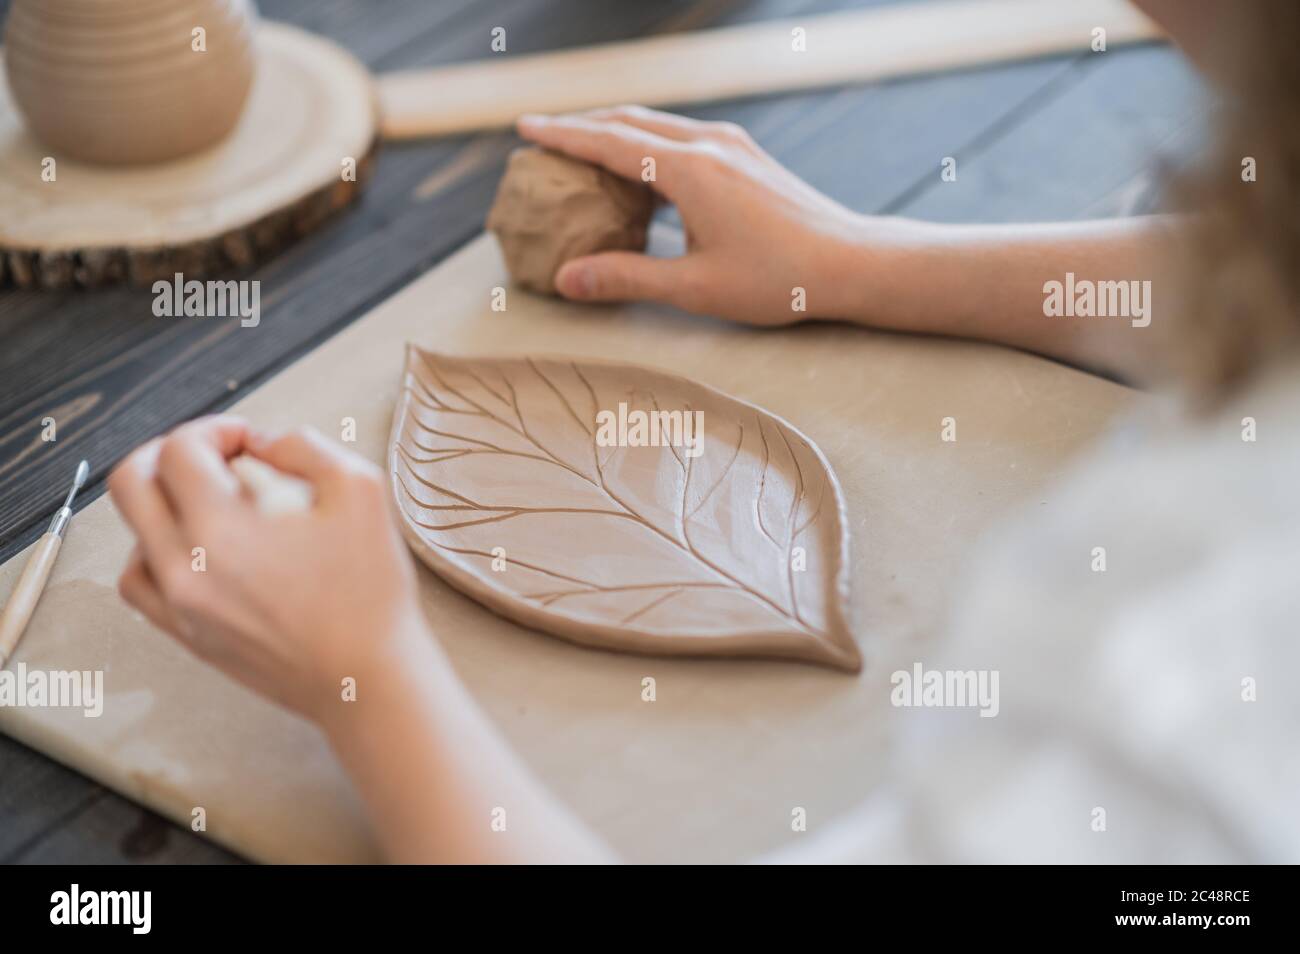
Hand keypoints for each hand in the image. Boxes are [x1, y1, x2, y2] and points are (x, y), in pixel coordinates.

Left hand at [108, 416, 425, 724]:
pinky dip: (158, 553)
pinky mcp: (186, 634)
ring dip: (167, 503)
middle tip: (218, 458)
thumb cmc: (369, 590)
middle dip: (171, 453)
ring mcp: (178, 605)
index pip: (179, 450)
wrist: (365, 678)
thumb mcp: (359, 490)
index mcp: (220, 528)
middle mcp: (183, 567)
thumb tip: (262, 443)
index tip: (251, 443)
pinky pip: (140, 582)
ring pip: (133, 531)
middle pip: (131, 482)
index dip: (216, 429)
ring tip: (220, 507)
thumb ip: (303, 446)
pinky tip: (202, 550)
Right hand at [518, 105, 883, 324]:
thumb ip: (626, 278)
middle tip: (543, 136)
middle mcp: (709, 144)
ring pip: (657, 124)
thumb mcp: (694, 288)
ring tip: (582, 148)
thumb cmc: (777, 280)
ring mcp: (732, 145)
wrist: (849, 263)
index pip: (607, 141)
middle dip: (582, 125)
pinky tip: (642, 169)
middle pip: (629, 121)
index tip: (524, 128)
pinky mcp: (747, 156)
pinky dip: (648, 144)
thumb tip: (567, 279)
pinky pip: (682, 137)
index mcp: (689, 169)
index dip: (561, 135)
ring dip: (615, 131)